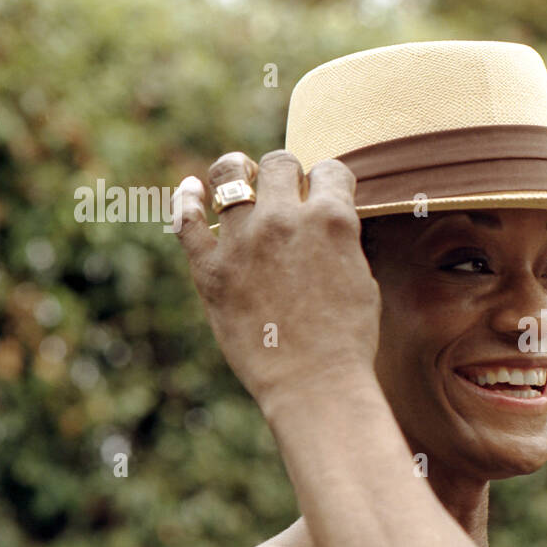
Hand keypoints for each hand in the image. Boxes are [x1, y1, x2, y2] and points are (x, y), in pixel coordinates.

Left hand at [172, 150, 380, 417]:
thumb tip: (323, 221)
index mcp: (332, 220)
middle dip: (286, 174)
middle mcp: (286, 219)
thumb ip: (340, 240)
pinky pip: (187, 220)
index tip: (325, 193)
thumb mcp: (361, 277)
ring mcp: (244, 241)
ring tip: (239, 177)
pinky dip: (185, 199)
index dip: (329, 181)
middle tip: (285, 193)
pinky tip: (190, 190)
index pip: (330, 170)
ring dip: (237, 172)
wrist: (314, 384)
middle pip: (279, 163)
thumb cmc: (348, 339)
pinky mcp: (210, 268)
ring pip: (229, 175)